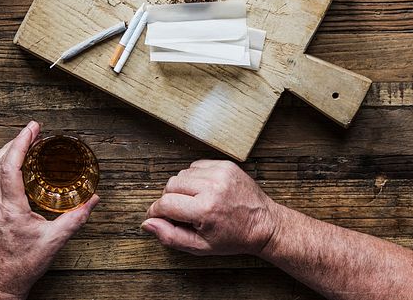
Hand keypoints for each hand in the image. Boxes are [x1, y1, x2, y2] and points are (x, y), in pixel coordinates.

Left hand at [0, 122, 98, 299]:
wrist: (2, 283)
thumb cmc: (25, 264)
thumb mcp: (55, 241)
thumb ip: (76, 218)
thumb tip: (93, 200)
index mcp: (9, 208)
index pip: (10, 166)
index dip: (21, 143)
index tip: (32, 129)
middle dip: (14, 142)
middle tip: (31, 132)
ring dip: (1, 154)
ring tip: (17, 146)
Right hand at [141, 160, 280, 256]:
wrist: (265, 224)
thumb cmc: (234, 238)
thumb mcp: (201, 247)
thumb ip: (171, 236)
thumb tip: (148, 223)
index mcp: (205, 210)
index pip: (165, 204)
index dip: (156, 211)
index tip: (156, 216)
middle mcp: (212, 187)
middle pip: (170, 185)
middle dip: (169, 199)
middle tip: (181, 212)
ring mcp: (220, 173)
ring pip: (182, 174)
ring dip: (182, 188)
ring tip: (195, 202)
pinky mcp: (225, 164)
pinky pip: (196, 166)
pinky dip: (194, 178)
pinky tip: (204, 191)